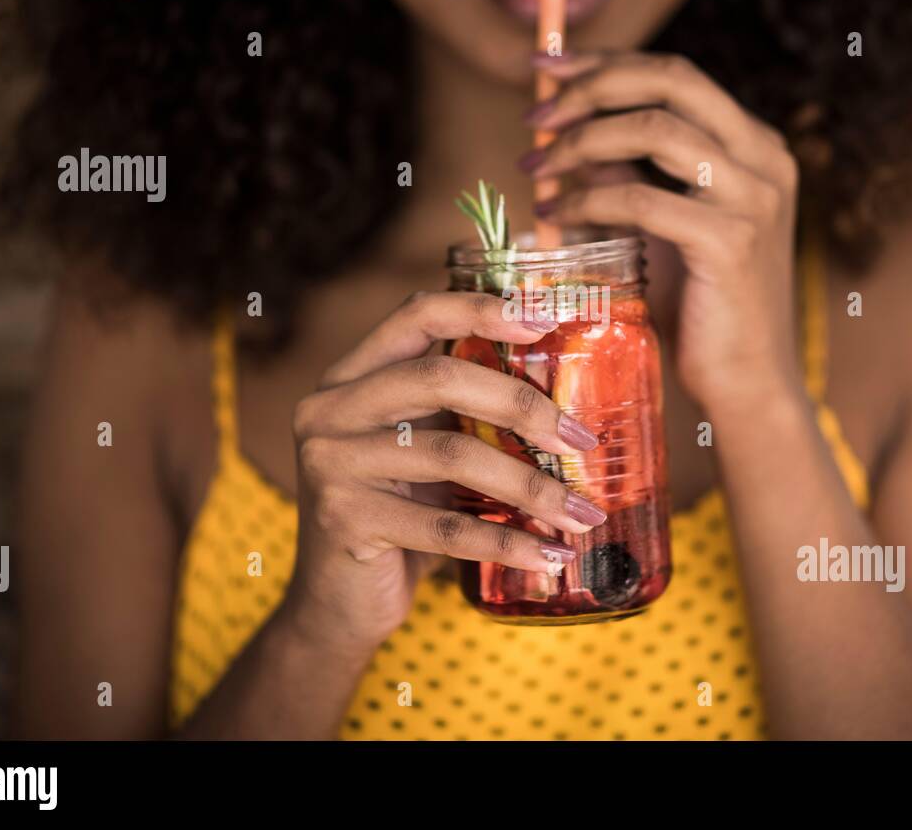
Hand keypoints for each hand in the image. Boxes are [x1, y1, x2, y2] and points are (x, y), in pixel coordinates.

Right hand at [282, 292, 605, 651]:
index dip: (481, 308)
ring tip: (581, 512)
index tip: (547, 318)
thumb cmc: (399, 516)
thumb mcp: (422, 451)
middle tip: (581, 440)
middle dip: (523, 404)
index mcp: (352, 376)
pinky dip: (507, 542)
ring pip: (452, 454)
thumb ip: (464, 413)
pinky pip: (445, 527)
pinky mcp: (344, 520)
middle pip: (439, 377)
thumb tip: (568, 396)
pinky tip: (549, 556)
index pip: (416, 313)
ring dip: (531, 487)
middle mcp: (330, 408)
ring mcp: (330, 462)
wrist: (336, 604)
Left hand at [524, 51, 804, 415]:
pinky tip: (555, 217)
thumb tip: (570, 143)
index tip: (546, 67)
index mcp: (754, 146)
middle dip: (591, 85)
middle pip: (670, 79)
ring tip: (536, 167)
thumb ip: (629, 179)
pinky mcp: (731, 241)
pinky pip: (642, 198)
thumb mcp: (662, 228)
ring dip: (581, 140)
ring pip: (654, 128)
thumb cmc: (701, 310)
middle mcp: (764, 158)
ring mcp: (754, 196)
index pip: (676, 74)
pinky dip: (589, 200)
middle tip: (535, 114)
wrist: (747, 384)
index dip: (606, 62)